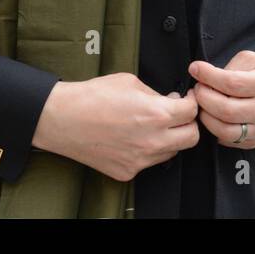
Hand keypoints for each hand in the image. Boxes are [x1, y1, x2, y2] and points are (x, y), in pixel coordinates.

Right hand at [31, 73, 199, 181]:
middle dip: (188, 123)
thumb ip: (156, 94)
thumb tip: (169, 100)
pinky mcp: (126, 171)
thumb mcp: (131, 82)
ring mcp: (140, 160)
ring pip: (172, 151)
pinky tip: (133, 138)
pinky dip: (147, 151)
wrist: (62, 119)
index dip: (192, 101)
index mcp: (156, 115)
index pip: (192, 111)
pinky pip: (148, 162)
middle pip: (192, 137)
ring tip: (151, 125)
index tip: (187, 98)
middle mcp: (152, 141)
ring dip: (169, 138)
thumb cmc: (92, 97)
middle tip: (177, 114)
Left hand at [188, 51, 254, 149]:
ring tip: (202, 104)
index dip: (208, 76)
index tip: (195, 68)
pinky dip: (215, 129)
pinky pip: (229, 140)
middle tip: (197, 88)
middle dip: (203, 98)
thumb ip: (232, 67)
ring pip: (225, 130)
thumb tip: (207, 78)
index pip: (231, 83)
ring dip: (206, 117)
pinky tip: (213, 117)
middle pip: (225, 109)